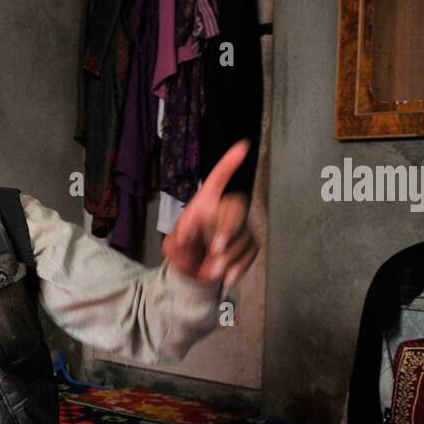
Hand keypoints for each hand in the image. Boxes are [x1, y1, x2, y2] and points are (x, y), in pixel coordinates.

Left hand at [161, 139, 259, 291]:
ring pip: (243, 235)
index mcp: (206, 203)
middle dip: (227, 229)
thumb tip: (186, 233)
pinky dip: (239, 266)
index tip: (242, 147)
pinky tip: (226, 276)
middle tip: (215, 249)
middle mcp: (225, 211)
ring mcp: (240, 227)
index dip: (229, 163)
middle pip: (236, 208)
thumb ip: (179, 236)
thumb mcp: (172, 244)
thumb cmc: (183, 251)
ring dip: (228, 256)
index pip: (218, 179)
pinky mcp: (249, 244)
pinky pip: (250, 252)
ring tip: (211, 270)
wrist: (193, 274)